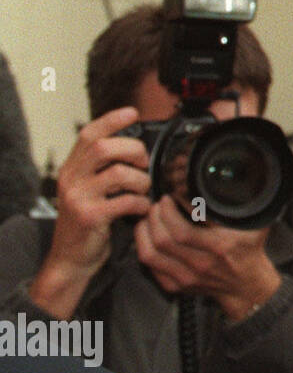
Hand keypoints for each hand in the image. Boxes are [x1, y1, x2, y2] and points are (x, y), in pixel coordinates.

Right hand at [30, 106, 152, 317]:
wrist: (71, 259)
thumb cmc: (88, 225)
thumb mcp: (89, 192)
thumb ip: (103, 171)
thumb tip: (135, 150)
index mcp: (72, 170)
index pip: (89, 134)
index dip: (111, 120)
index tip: (133, 113)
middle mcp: (71, 179)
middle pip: (104, 148)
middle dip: (132, 151)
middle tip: (142, 164)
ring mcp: (78, 198)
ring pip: (118, 173)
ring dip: (140, 180)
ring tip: (142, 191)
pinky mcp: (90, 216)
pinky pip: (125, 201)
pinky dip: (140, 203)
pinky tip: (140, 210)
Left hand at [133, 195, 280, 321]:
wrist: (246, 285)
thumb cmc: (248, 252)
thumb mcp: (253, 225)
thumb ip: (241, 207)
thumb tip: (221, 186)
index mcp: (220, 247)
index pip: (182, 231)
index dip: (168, 212)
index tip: (167, 199)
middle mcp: (201, 265)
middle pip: (162, 240)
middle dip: (154, 217)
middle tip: (156, 206)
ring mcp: (186, 278)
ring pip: (149, 254)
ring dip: (144, 232)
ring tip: (148, 219)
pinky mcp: (176, 286)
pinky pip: (150, 267)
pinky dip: (145, 248)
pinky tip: (149, 236)